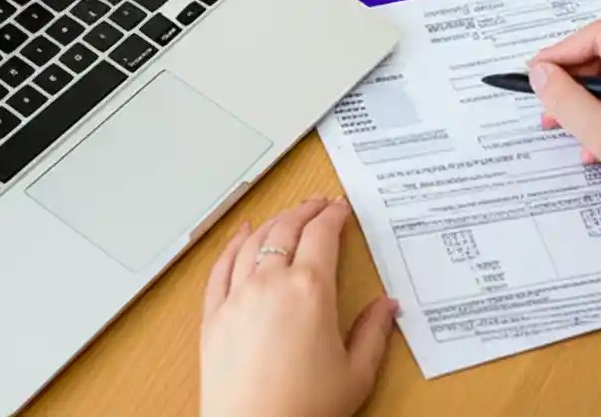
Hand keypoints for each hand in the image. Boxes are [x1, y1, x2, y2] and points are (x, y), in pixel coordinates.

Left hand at [200, 196, 397, 416]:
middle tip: (317, 204)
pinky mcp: (214, 314)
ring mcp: (237, 296)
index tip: (340, 208)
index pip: (322, 235)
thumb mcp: (356, 373)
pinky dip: (231, 245)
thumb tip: (387, 306)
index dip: (333, 216)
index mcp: (310, 290)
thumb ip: (373, 333)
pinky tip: (240, 235)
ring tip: (285, 215)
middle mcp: (270, 282)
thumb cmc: (305, 409)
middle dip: (304, 211)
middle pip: (286, 229)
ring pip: (252, 242)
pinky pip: (220, 267)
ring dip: (271, 222)